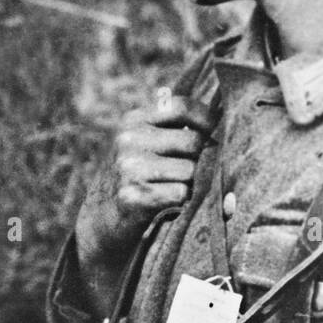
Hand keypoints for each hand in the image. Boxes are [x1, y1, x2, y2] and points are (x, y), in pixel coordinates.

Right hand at [77, 91, 213, 265]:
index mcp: (133, 120)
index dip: (206, 119)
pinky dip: (182, 200)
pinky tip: (167, 201)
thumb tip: (220, 121)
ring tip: (173, 187)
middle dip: (199, 158)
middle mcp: (129, 139)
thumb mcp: (144, 141)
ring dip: (191, 182)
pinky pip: (181, 193)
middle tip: (188, 170)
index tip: (213, 132)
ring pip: (190, 170)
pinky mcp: (133, 196)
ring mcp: (129, 168)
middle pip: (194, 141)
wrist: (102, 215)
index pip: (181, 107)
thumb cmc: (136, 175)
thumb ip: (173, 127)